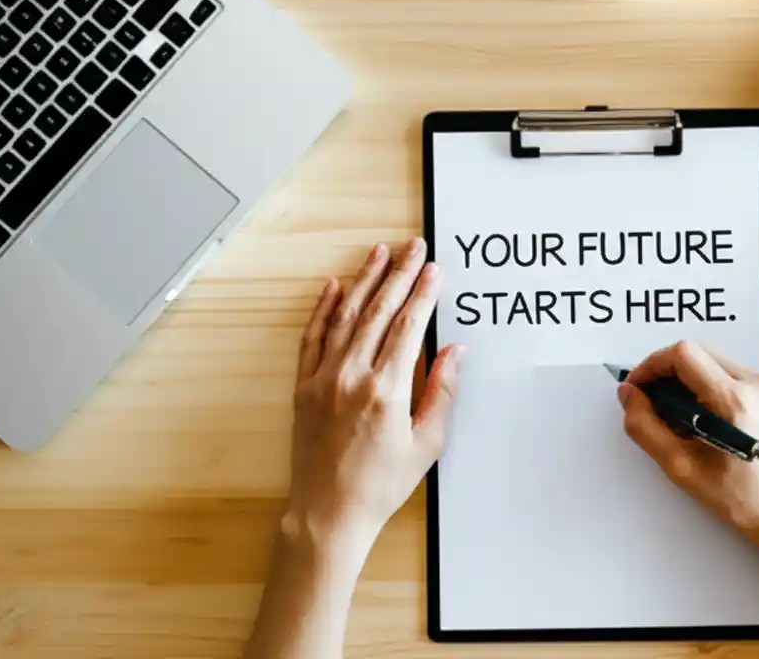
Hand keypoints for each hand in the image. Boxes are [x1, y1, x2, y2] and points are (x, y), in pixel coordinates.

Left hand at [286, 238, 462, 551]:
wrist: (328, 512)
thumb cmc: (380, 485)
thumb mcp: (426, 444)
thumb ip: (441, 392)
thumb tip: (455, 351)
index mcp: (386, 391)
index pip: (408, 327)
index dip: (423, 293)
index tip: (434, 269)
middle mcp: (351, 378)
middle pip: (378, 312)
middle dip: (399, 275)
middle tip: (413, 247)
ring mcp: (323, 380)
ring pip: (345, 317)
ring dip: (364, 281)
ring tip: (378, 253)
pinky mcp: (304, 387)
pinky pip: (313, 337)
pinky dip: (324, 309)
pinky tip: (334, 287)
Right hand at [618, 341, 758, 539]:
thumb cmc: (745, 499)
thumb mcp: (681, 467)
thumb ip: (646, 427)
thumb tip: (630, 397)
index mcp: (735, 400)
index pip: (683, 354)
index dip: (651, 365)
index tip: (638, 386)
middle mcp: (756, 385)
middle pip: (697, 352)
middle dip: (666, 371)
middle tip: (651, 401)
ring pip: (711, 361)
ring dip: (685, 379)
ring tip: (676, 416)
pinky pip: (728, 374)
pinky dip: (705, 386)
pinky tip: (700, 418)